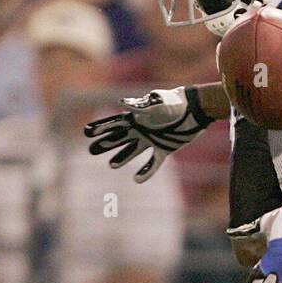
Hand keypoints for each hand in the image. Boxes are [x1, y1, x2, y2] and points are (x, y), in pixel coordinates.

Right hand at [84, 86, 212, 181]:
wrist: (194, 110)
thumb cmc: (175, 103)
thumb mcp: (158, 102)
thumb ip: (141, 105)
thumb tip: (121, 103)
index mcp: (137, 117)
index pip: (114, 123)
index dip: (101, 127)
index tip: (86, 132)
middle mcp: (142, 128)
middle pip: (119, 138)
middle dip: (105, 144)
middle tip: (91, 150)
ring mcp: (152, 139)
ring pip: (133, 150)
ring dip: (122, 157)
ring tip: (111, 164)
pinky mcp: (165, 148)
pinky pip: (153, 162)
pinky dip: (146, 171)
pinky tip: (137, 180)